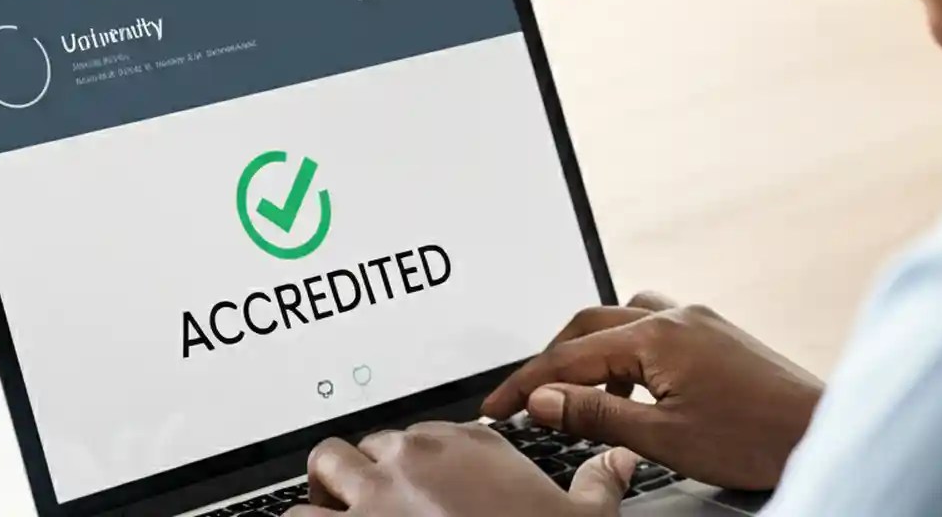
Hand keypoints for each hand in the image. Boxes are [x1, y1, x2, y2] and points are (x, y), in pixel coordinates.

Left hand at [286, 422, 637, 516]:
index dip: (426, 462)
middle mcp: (416, 457)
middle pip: (371, 443)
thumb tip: (617, 461)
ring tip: (336, 514)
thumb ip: (598, 484)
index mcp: (470, 445)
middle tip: (383, 503)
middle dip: (372, 472)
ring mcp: (375, 494)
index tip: (432, 487)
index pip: (429, 432)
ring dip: (326, 493)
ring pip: (324, 468)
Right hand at [481, 293, 822, 490]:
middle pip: (588, 324)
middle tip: (526, 397)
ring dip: (589, 349)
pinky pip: (652, 326)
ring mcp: (698, 321)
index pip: (569, 355)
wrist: (823, 432)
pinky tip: (631, 386)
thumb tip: (543, 399)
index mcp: (657, 337)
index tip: (497, 406)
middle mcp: (677, 317)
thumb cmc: (758, 437)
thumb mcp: (664, 438)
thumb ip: (595, 414)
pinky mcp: (715, 333)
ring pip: (620, 318)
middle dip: (550, 360)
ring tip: (577, 394)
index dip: (526, 383)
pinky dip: (626, 350)